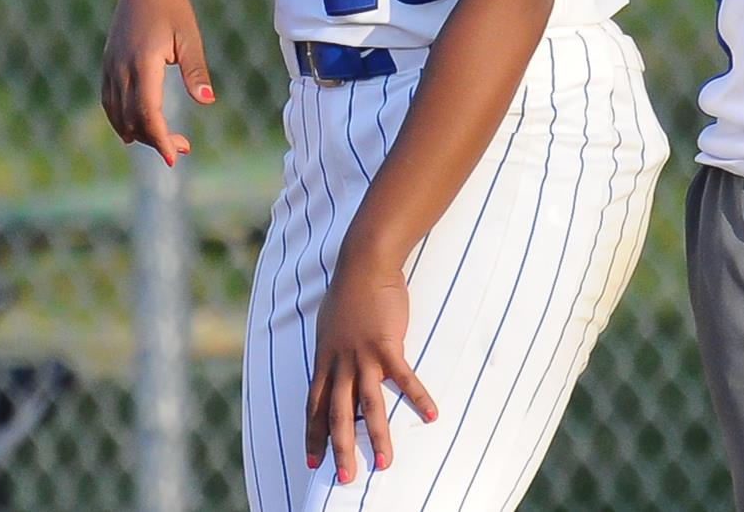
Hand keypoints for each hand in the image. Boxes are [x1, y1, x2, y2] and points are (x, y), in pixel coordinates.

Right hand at [98, 0, 215, 165]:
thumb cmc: (174, 9)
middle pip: (133, 119)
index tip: (174, 157)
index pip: (148, 112)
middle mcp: (121, 67)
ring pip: (118, 113)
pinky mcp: (107, 64)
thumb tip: (207, 102)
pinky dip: (121, 119)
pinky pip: (109, 100)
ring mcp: (110, 66)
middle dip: (155, 139)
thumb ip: (196, 71)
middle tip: (183, 148)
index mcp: (143, 62)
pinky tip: (136, 131)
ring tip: (166, 141)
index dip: (160, 138)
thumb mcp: (190, 38)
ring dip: (139, 132)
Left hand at [305, 254, 437, 484]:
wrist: (364, 265)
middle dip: (341, 449)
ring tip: (384, 464)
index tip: (311, 461)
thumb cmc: (348, 292)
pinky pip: (404, 379)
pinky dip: (418, 397)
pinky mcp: (387, 346)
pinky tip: (432, 415)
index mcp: (325, 360)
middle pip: (339, 415)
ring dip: (378, 437)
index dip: (313, 435)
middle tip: (344, 478)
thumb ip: (331, 349)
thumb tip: (331, 362)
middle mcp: (341, 364)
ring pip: (369, 406)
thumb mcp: (329, 325)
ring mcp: (363, 356)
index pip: (315, 406)